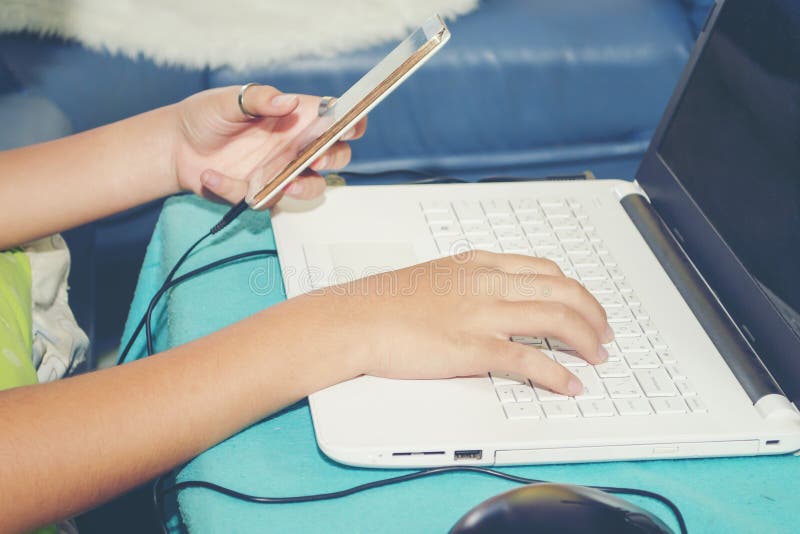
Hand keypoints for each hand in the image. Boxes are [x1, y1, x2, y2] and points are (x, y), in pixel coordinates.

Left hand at [172, 85, 366, 205]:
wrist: (175, 148)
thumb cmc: (206, 116)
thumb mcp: (228, 100)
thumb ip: (259, 99)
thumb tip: (288, 102)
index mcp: (295, 117)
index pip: (335, 118)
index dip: (351, 122)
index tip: (349, 126)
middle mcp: (295, 146)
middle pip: (337, 155)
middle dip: (334, 158)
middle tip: (317, 158)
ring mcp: (282, 172)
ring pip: (313, 186)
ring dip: (304, 188)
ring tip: (284, 185)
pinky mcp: (262, 193)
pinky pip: (264, 199)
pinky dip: (235, 190)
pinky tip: (213, 176)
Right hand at [305, 251, 613, 394]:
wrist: (354, 319)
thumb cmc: (384, 302)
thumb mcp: (434, 278)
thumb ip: (467, 284)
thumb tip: (486, 300)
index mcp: (479, 264)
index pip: (545, 270)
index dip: (575, 290)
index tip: (586, 305)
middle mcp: (488, 283)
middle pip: (562, 291)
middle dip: (594, 314)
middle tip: (604, 334)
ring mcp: (483, 314)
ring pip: (557, 319)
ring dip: (587, 340)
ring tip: (598, 357)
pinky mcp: (474, 348)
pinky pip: (531, 360)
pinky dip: (559, 375)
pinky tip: (571, 385)